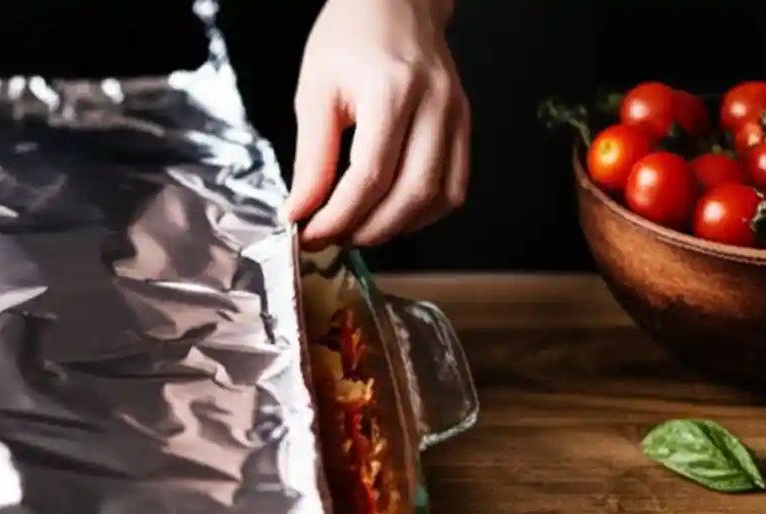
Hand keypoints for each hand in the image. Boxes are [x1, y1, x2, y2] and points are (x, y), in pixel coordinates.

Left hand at [285, 0, 468, 249]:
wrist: (396, 2)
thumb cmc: (349, 38)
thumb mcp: (314, 91)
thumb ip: (311, 158)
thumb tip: (300, 212)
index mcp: (392, 91)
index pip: (369, 177)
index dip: (336, 217)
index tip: (306, 234)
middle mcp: (434, 104)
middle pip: (409, 194)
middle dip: (364, 230)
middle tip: (329, 238)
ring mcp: (457, 115)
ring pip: (438, 198)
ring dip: (395, 228)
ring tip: (356, 230)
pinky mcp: (465, 125)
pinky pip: (455, 187)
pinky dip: (423, 213)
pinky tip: (391, 214)